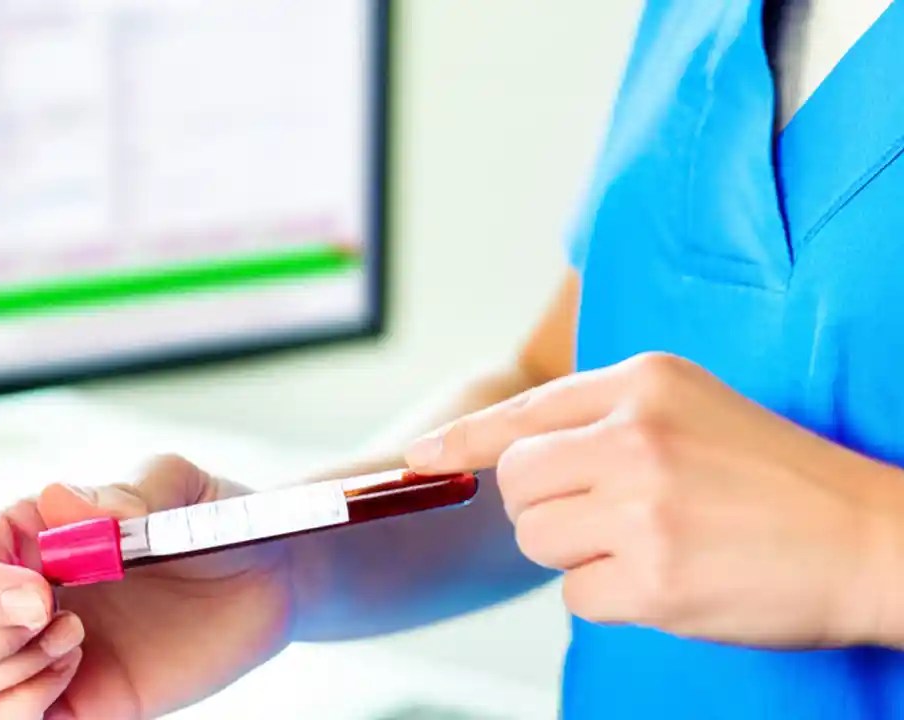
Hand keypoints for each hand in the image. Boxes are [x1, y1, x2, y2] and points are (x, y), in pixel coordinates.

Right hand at [0, 455, 293, 718]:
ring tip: (78, 643)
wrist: (268, 578)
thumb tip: (63, 503)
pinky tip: (71, 676)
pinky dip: (16, 714)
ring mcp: (47, 652)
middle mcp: (24, 595)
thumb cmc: (213, 521)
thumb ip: (125, 491)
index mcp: (30, 536)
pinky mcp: (81, 699)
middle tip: (67, 620)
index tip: (38, 596)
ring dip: (8, 675)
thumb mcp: (179, 486)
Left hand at [406, 352, 903, 648]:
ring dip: (580, 553)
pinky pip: (578, 594)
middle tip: (607, 515)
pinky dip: (611, 595)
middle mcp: (636, 437)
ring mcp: (644, 509)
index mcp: (644, 382)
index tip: (419, 458)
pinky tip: (667, 577)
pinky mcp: (654, 580)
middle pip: (518, 483)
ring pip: (539, 540)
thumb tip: (503, 454)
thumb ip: (600, 418)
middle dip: (545, 507)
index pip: (525, 410)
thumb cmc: (774, 476)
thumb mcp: (689, 408)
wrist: (867, 537)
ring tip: (651, 541)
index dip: (462, 440)